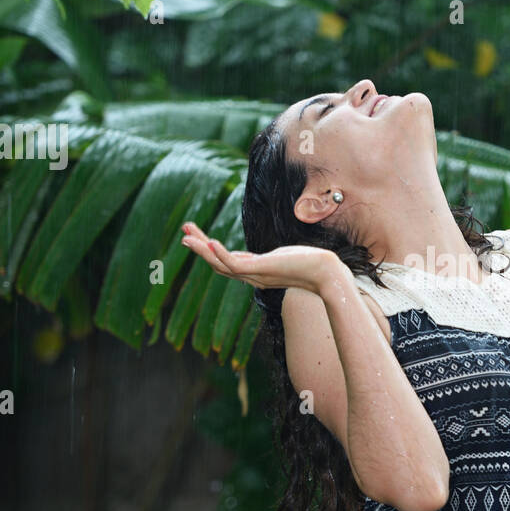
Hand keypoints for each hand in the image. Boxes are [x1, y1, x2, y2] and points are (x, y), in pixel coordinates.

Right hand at [180, 222, 342, 294]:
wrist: (326, 273)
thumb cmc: (312, 264)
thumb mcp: (287, 257)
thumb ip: (275, 258)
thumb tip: (277, 255)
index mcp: (256, 273)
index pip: (226, 263)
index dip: (210, 251)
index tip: (197, 237)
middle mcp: (252, 277)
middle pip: (218, 264)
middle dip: (199, 248)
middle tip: (183, 233)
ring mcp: (255, 275)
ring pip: (220, 265)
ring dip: (202, 250)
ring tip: (186, 236)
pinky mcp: (262, 270)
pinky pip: (234, 264)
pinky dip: (220, 254)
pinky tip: (210, 242)